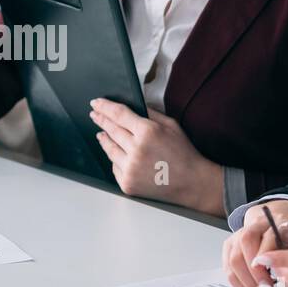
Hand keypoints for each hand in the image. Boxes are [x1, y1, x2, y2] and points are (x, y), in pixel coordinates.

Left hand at [89, 98, 224, 214]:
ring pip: (109, 149)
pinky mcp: (127, 183)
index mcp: (147, 132)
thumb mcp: (171, 125)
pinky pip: (115, 166)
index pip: (118, 114)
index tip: (96, 103)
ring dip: (104, 139)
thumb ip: (150, 114)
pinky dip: (115, 159)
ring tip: (101, 134)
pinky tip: (118, 154)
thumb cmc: (184, 154)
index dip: (104, 107)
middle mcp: (136, 150)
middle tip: (94, 114)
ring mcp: (130, 168)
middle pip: (110, 130)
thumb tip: (133, 106)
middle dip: (100, 120)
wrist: (192, 183)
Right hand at [222, 199, 287, 286]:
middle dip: (255, 273)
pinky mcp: (229, 245)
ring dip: (246, 282)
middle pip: (246, 243)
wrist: (276, 225)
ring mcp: (239, 234)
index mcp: (276, 222)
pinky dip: (238, 284)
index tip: (273, 277)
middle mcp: (254, 225)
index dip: (268, 256)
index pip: (270, 236)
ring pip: (234, 258)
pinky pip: (228, 267)